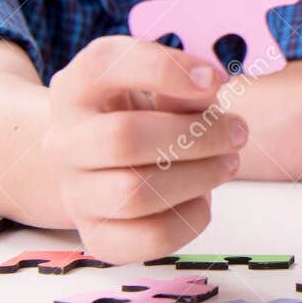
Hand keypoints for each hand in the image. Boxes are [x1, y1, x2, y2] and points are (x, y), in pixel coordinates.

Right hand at [43, 37, 245, 263]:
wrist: (106, 166)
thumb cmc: (148, 116)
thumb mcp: (162, 87)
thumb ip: (184, 84)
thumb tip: (208, 84)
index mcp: (75, 89)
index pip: (103, 65)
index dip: (164, 68)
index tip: (216, 80)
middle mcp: (63, 142)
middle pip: (122, 139)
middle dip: (196, 135)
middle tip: (238, 132)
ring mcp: (74, 194)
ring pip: (135, 193)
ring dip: (200, 176)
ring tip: (227, 163)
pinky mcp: (98, 238)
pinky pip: (149, 237)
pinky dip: (191, 218)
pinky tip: (203, 197)